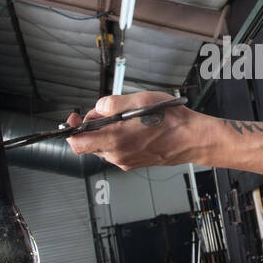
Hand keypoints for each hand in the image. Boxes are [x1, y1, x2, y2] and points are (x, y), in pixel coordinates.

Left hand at [65, 92, 203, 169]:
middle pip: (90, 143)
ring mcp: (126, 161)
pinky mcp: (134, 163)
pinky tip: (135, 128)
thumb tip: (99, 107)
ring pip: (104, 147)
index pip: (77, 143)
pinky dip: (119, 139)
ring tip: (127, 118)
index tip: (74, 120)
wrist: (191, 138)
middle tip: (107, 111)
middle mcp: (118, 155)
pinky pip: (117, 151)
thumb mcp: (139, 100)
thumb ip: (112, 103)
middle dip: (93, 126)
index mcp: (115, 140)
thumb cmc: (171, 120)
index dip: (71, 131)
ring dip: (107, 132)